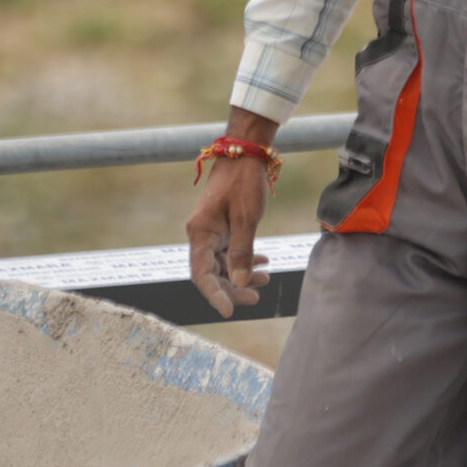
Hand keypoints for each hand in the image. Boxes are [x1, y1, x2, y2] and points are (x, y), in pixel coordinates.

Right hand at [186, 111, 277, 317]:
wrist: (245, 154)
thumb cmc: (244, 182)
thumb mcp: (246, 218)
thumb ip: (242, 251)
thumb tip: (240, 283)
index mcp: (201, 232)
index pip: (202, 273)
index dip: (214, 295)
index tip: (228, 312)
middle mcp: (201, 234)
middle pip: (212, 272)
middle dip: (233, 288)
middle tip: (256, 298)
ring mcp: (211, 231)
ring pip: (223, 263)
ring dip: (242, 274)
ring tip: (266, 279)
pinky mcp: (222, 227)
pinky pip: (230, 251)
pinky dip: (245, 258)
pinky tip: (264, 260)